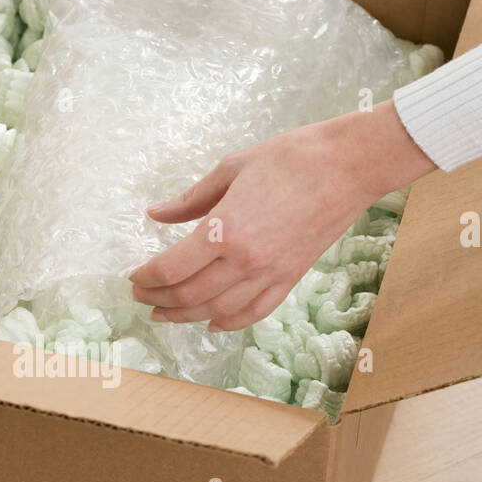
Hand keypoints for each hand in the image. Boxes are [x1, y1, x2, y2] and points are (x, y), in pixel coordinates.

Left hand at [129, 101, 435, 330]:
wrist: (348, 166)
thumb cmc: (290, 158)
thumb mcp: (230, 169)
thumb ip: (190, 200)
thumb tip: (156, 214)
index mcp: (225, 230)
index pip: (171, 269)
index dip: (146, 278)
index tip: (133, 276)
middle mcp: (245, 260)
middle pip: (189, 295)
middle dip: (158, 300)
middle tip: (140, 296)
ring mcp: (269, 274)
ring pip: (217, 311)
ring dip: (185, 316)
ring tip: (164, 313)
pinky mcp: (290, 278)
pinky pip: (254, 311)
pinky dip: (229, 322)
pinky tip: (212, 322)